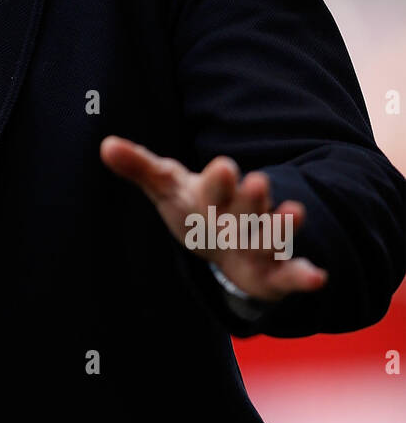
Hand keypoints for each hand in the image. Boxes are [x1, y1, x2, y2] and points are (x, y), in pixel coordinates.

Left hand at [99, 135, 327, 301]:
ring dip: (280, 228)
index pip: (215, 184)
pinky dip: (303, 276)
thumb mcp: (167, 188)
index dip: (219, 178)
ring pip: (269, 236)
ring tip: (292, 215)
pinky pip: (290, 275)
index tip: (220, 166)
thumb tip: (105, 145)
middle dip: (251, 197)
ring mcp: (259, 242)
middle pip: (246, 206)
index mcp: (214, 194)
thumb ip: (140, 167)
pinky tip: (318, 277)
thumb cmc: (194, 209)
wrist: (229, 240)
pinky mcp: (273, 273)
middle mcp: (241, 215)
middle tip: (258, 182)